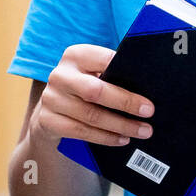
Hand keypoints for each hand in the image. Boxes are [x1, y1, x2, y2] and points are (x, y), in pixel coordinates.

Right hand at [30, 43, 155, 146]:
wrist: (53, 106)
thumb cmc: (86, 86)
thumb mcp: (95, 73)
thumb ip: (114, 75)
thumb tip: (148, 88)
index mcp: (76, 55)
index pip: (104, 60)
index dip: (126, 73)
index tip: (147, 89)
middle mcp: (60, 75)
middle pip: (96, 91)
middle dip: (126, 102)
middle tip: (149, 112)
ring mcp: (51, 98)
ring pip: (91, 116)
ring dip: (120, 126)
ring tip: (142, 131)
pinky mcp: (47, 120)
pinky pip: (80, 132)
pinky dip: (105, 137)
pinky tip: (122, 139)